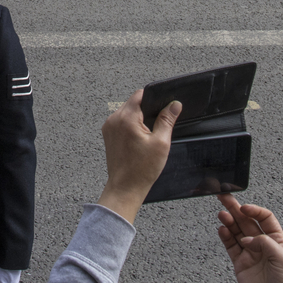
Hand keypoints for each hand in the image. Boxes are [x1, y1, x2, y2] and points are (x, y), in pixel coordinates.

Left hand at [95, 90, 180, 223]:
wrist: (125, 188)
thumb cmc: (141, 170)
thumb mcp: (161, 143)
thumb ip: (167, 120)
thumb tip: (174, 105)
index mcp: (126, 118)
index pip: (140, 95)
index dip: (153, 98)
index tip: (162, 106)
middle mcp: (114, 120)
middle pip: (133, 103)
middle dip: (146, 110)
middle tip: (156, 127)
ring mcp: (109, 127)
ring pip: (127, 112)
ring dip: (138, 118)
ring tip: (146, 136)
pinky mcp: (108, 135)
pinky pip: (121, 122)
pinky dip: (130, 126)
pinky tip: (138, 140)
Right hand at [216, 194, 282, 282]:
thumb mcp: (282, 258)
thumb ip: (265, 243)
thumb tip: (247, 238)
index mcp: (277, 239)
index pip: (264, 218)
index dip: (254, 210)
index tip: (244, 207)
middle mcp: (262, 244)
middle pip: (247, 221)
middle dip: (235, 208)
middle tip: (225, 198)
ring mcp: (250, 253)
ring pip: (237, 232)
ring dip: (229, 221)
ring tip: (222, 213)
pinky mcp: (240, 263)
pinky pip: (231, 246)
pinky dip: (225, 237)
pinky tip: (222, 229)